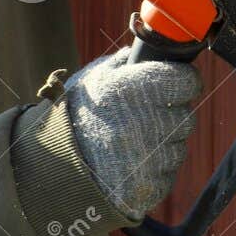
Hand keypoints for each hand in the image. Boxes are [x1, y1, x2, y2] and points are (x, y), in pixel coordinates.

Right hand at [63, 50, 201, 220]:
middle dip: (170, 117)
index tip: (176, 86)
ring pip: (178, 148)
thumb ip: (125, 62)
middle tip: (144, 120)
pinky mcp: (147, 187)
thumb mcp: (93, 80)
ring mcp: (147, 158)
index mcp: (133, 90)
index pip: (188, 81)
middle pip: (186, 117)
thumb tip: (153, 48)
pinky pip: (166, 176)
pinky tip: (128, 167)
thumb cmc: (74, 118)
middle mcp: (144, 123)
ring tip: (131, 145)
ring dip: (162, 146)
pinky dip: (153, 173)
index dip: (183, 83)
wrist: (47, 168)